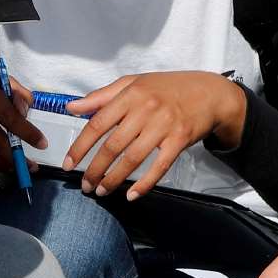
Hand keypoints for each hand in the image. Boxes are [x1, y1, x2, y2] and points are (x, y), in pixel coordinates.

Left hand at [65, 71, 248, 199]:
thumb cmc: (168, 88)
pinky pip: (159, 167)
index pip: (98, 124)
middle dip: (95, 169)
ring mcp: (164, 126)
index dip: (80, 146)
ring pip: (132, 159)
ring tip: (102, 191)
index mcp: (130, 94)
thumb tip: (72, 108)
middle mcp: (146, 110)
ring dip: (114, 179)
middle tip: (85, 185)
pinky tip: (131, 194)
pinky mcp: (180, 140)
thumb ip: (101, 96)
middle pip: (112, 145)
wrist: (209, 93)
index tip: (69, 163)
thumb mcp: (133, 83)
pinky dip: (144, 184)